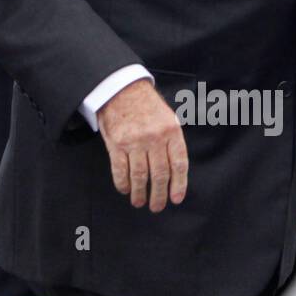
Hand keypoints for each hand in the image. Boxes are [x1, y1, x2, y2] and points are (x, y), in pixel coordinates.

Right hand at [96, 79, 188, 211]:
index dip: (179, 185)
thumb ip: (172, 140)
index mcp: (171, 131)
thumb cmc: (146, 104)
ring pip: (140, 176)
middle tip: (157, 207)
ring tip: (139, 202)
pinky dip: (123, 183)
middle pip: (159, 174)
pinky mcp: (117, 143)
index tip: (176, 199)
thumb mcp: (167, 117)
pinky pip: (120, 169)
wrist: (121, 88)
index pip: (179, 164)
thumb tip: (176, 169)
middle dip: (159, 195)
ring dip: (140, 193)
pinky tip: (125, 190)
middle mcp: (155, 138)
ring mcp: (135, 141)